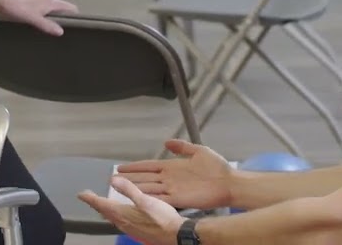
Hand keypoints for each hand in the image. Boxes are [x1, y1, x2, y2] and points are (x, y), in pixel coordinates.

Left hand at [0, 0, 77, 35]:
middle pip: (63, 10)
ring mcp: (40, 2)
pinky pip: (45, 12)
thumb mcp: (34, 19)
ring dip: (55, 20)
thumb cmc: (17, 7)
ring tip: (55, 33)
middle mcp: (48, 0)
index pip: (70, 8)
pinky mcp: (33, 4)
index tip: (78, 27)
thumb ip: (48, 25)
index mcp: (51, 2)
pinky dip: (47, 19)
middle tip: (67, 34)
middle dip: (66, 20)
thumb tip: (61, 32)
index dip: (76, 16)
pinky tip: (41, 27)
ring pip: (54, 11)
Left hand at [79, 176, 186, 244]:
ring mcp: (130, 229)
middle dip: (96, 204)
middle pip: (105, 213)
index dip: (91, 199)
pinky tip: (121, 215)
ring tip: (101, 205)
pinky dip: (115, 216)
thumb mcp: (145, 200)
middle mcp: (124, 223)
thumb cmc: (161, 217)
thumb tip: (113, 180)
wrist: (175, 235)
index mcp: (123, 214)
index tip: (81, 194)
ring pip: (112, 218)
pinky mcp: (137, 232)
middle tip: (89, 197)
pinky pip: (120, 222)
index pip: (102, 205)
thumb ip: (129, 190)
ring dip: (105, 211)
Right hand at [114, 139, 233, 209]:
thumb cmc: (217, 167)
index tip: (121, 166)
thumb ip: (182, 147)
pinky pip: (160, 199)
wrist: (228, 183)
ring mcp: (173, 189)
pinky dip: (148, 198)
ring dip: (134, 188)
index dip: (135, 166)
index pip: (149, 165)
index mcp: (172, 166)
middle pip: (145, 178)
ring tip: (119, 188)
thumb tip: (167, 142)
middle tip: (113, 178)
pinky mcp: (179, 200)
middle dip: (129, 178)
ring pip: (149, 188)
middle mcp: (169, 178)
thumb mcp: (198, 151)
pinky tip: (136, 197)